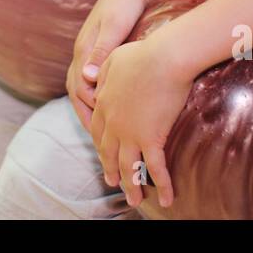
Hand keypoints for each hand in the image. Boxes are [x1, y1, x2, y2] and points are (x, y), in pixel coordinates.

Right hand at [66, 0, 149, 129]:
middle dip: (86, 116)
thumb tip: (88, 76)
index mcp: (84, 48)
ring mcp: (90, 52)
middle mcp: (83, 52)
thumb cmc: (126, 2)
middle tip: (100, 141)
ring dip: (90, 110)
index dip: (90, 109)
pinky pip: (93, 81)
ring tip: (102, 133)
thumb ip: (102, 50)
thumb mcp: (115, 25)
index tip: (104, 130)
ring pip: (82, 88)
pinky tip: (110, 109)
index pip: (79, 88)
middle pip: (76, 92)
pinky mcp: (101, 52)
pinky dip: (98, 98)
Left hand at [90, 36, 193, 208]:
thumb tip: (87, 77)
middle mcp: (113, 122)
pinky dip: (161, 185)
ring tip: (134, 199)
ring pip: (128, 166)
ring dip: (131, 185)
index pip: (97, 131)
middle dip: (111, 170)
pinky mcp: (151, 137)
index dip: (100, 146)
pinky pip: (154, 167)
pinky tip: (165, 199)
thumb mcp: (113, 59)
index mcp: (103, 103)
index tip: (104, 156)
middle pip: (109, 152)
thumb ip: (100, 72)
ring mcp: (130, 132)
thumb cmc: (143, 53)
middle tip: (114, 182)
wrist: (164, 58)